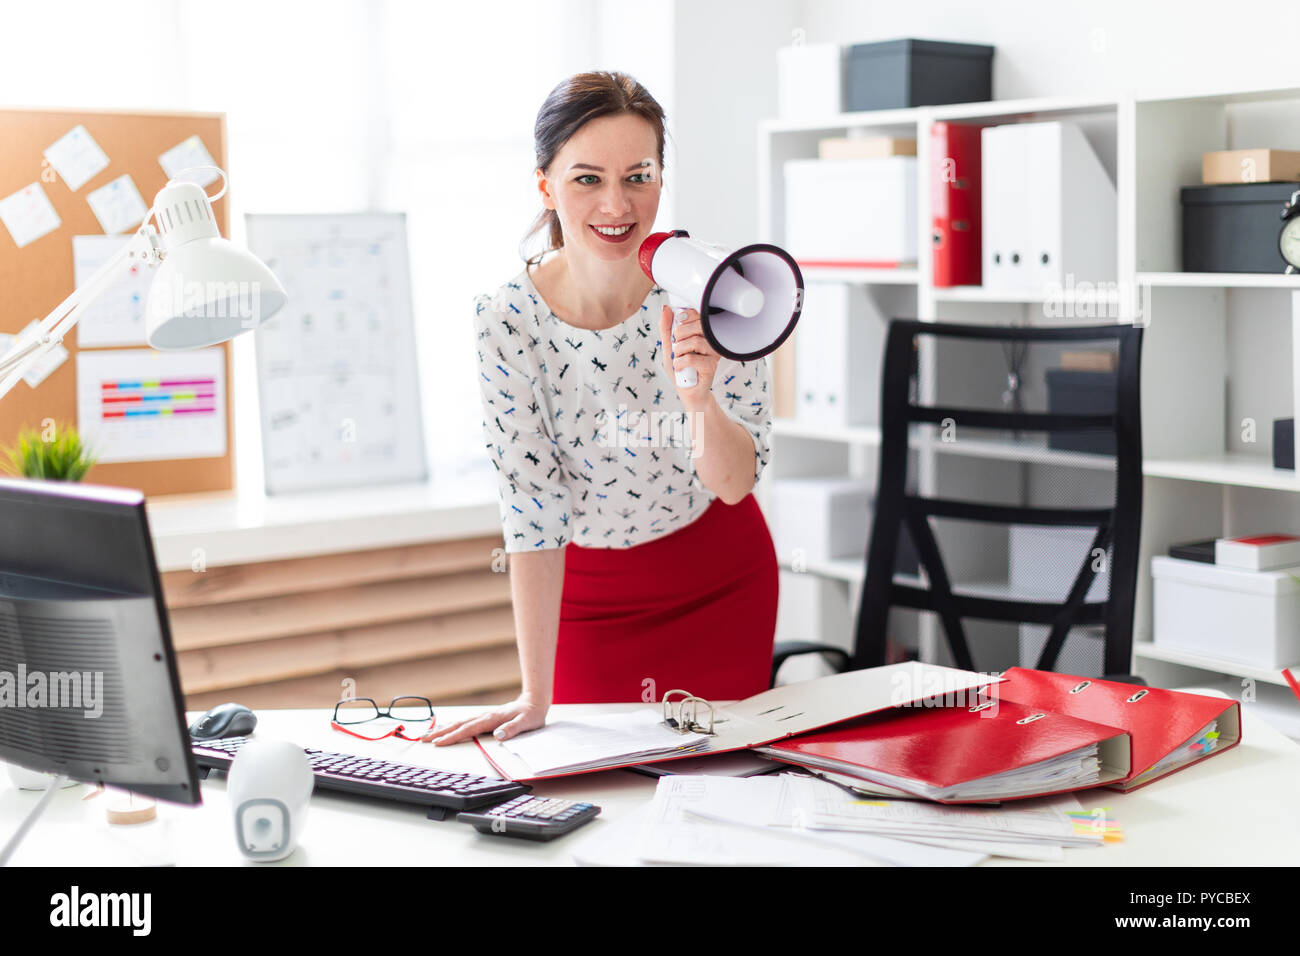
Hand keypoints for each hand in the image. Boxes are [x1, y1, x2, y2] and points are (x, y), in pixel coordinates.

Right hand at [419, 693, 548, 745]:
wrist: (534, 702)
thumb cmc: (530, 714)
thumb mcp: (526, 723)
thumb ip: (512, 729)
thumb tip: (498, 735)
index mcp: (491, 719)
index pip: (468, 729)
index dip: (452, 736)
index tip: (438, 743)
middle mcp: (484, 716)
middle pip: (458, 725)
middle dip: (440, 732)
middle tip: (423, 739)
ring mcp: (483, 716)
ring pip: (458, 722)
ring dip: (442, 728)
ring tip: (427, 734)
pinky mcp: (484, 717)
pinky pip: (464, 722)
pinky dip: (451, 725)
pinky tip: (445, 728)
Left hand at [659, 305, 719, 411]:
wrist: (686, 391)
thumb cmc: (680, 370)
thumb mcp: (668, 347)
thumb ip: (666, 328)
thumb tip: (666, 309)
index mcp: (702, 333)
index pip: (697, 315)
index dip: (684, 318)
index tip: (678, 328)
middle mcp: (710, 341)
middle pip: (697, 325)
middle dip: (679, 335)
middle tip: (676, 347)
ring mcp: (712, 353)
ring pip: (695, 342)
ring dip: (679, 351)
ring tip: (678, 359)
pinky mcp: (711, 366)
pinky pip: (693, 358)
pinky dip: (680, 363)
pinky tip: (679, 367)